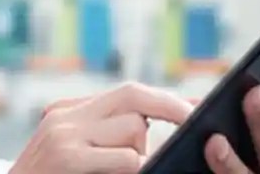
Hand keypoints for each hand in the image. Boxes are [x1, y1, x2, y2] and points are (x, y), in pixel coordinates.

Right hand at [9, 82, 193, 173]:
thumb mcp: (69, 154)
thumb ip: (97, 137)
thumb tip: (143, 127)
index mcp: (67, 113)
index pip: (125, 93)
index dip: (163, 98)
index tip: (194, 105)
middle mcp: (65, 117)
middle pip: (133, 96)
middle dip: (170, 107)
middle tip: (193, 120)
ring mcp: (64, 136)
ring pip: (133, 128)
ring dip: (142, 153)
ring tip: (125, 169)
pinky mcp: (67, 158)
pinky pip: (126, 158)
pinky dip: (135, 168)